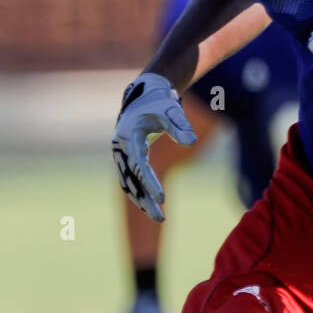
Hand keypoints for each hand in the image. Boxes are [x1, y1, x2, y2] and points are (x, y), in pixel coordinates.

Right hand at [112, 72, 196, 221]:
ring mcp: (121, 154)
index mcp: (128, 136)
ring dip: (142, 201)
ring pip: (129, 183)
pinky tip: (151, 206)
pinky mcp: (126, 157)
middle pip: (131, 179)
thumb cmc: (160, 102)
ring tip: (159, 218)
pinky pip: (130, 180)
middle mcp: (120, 147)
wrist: (145, 94)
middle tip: (161, 218)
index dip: (149, 182)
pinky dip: (140, 193)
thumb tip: (192, 142)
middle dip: (145, 199)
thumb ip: (180, 126)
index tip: (162, 197)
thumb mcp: (172, 111)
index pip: (139, 164)